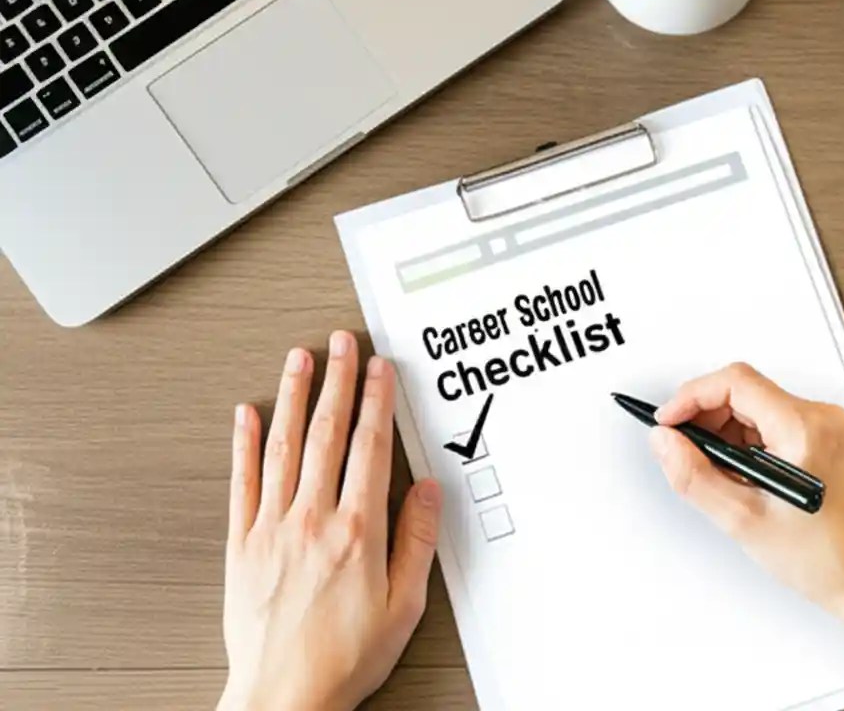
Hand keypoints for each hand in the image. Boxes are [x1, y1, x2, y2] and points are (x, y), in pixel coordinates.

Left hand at [220, 331, 442, 710]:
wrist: (285, 694)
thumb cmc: (344, 657)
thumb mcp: (405, 604)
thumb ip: (417, 541)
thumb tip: (425, 492)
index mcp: (357, 531)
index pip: (369, 447)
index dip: (375, 401)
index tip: (379, 371)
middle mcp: (312, 520)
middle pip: (326, 433)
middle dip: (336, 381)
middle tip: (341, 344)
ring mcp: (271, 528)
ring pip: (283, 445)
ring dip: (292, 396)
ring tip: (298, 360)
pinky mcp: (241, 544)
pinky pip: (241, 482)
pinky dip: (243, 444)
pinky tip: (245, 415)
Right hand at [649, 362, 843, 609]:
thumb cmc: (825, 558)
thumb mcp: (744, 519)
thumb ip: (694, 476)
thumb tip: (665, 442)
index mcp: (805, 429)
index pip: (735, 381)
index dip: (692, 396)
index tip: (669, 421)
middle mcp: (821, 418)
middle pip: (744, 392)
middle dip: (707, 420)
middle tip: (686, 455)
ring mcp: (827, 427)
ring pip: (756, 409)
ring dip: (726, 436)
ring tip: (722, 480)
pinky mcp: (826, 440)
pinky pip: (772, 425)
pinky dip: (747, 445)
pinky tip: (744, 480)